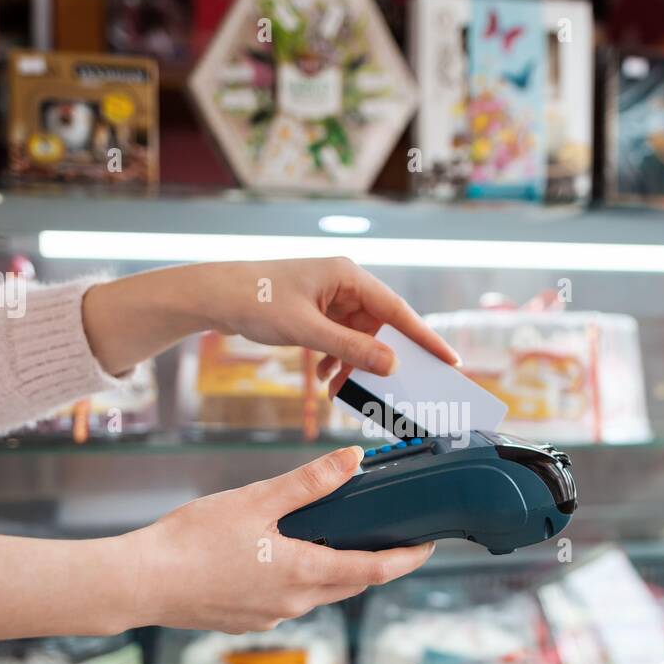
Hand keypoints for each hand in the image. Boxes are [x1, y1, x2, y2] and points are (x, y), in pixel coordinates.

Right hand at [119, 445, 435, 632]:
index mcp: (302, 572)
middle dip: (375, 564)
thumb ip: (309, 483)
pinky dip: (299, 580)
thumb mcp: (256, 501)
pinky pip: (287, 600)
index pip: (372, 570)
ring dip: (335, 571)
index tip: (429, 547)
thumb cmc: (192, 541)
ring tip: (337, 541)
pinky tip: (281, 558)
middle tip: (393, 540)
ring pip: (318, 593)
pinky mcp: (246, 619)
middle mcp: (293, 602)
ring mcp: (269, 615)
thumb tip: (353, 461)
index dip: (406, 559)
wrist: (141, 583)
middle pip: (350, 584)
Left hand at [197, 258, 459, 394]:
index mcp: (348, 276)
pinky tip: (325, 376)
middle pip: (380, 326)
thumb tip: (391, 364)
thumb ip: (351, 348)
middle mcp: (344, 283)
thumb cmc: (257, 301)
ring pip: (359, 337)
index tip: (448, 359)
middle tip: (392, 387)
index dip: (425, 337)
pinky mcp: (317, 310)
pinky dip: (336, 360)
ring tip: (341, 387)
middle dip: (379, 359)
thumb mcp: (307, 330)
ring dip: (353, 364)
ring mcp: (331, 297)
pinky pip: (340, 339)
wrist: (215, 296)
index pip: (398, 310)